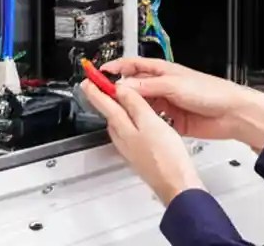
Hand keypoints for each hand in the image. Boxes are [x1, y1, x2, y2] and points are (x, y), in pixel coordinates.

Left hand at [82, 79, 204, 205]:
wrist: (175, 183)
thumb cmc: (166, 156)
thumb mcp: (151, 123)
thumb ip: (135, 105)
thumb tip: (121, 90)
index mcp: (123, 127)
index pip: (104, 104)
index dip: (96, 90)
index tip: (89, 80)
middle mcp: (122, 138)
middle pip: (108, 113)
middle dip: (102, 98)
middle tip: (97, 86)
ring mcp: (129, 147)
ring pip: (117, 123)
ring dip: (114, 109)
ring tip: (114, 98)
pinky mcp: (138, 153)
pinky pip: (126, 132)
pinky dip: (126, 120)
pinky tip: (134, 120)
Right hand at [102, 57, 263, 151]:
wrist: (230, 113)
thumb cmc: (211, 92)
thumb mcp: (174, 86)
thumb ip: (147, 88)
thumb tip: (123, 87)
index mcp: (164, 71)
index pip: (134, 66)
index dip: (116, 68)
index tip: (99, 73)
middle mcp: (164, 86)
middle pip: (133, 87)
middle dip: (117, 90)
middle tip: (100, 96)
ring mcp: (167, 103)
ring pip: (140, 104)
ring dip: (129, 107)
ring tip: (114, 111)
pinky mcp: (172, 120)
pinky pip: (151, 119)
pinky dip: (142, 121)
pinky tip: (134, 124)